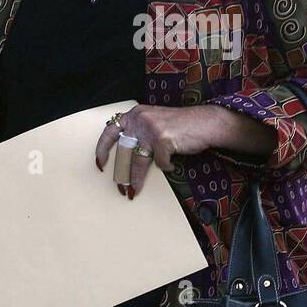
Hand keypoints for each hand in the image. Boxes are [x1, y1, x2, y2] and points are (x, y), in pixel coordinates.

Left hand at [94, 104, 273, 198]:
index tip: (99, 164)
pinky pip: (160, 163)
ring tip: (133, 192)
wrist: (207, 122)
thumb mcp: (155, 121)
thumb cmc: (182, 125)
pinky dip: (166, 167)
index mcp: (135, 114)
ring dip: (135, 179)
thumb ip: (139, 131)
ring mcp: (152, 129)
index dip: (102, 149)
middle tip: (120, 188)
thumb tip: (124, 155)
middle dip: (120, 173)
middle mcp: (140, 119)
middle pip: (123, 151)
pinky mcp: (163, 140)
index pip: (110, 131)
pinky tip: (171, 165)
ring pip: (137, 161)